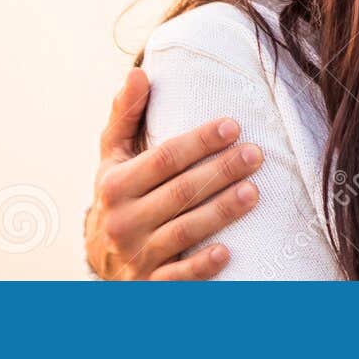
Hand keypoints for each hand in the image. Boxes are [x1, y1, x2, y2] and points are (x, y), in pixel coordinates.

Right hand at [85, 67, 263, 279]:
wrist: (101, 259)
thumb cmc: (119, 195)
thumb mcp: (113, 156)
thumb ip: (126, 114)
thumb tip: (139, 72)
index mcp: (115, 185)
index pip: (163, 158)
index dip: (199, 141)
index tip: (232, 125)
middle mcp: (122, 221)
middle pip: (180, 192)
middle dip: (221, 171)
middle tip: (257, 154)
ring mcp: (136, 256)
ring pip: (184, 231)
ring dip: (221, 212)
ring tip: (254, 191)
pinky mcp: (150, 286)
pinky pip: (177, 278)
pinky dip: (200, 266)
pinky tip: (226, 252)